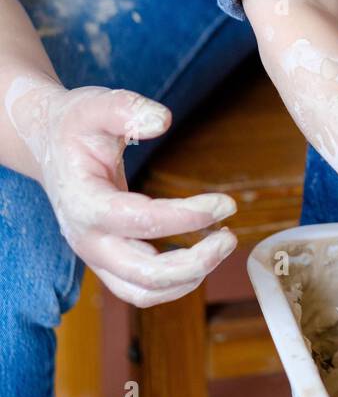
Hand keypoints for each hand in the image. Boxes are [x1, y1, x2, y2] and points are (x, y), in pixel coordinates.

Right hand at [6, 76, 237, 306]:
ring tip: (222, 244)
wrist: (48, 145)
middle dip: (193, 263)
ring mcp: (95, 256)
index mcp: (84, 203)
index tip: (226, 203)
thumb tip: (163, 121)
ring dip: (188, 277)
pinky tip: (203, 251)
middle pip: (143, 275)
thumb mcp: (95, 105)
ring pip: (143, 291)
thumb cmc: (75, 126)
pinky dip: (175, 281)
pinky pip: (141, 289)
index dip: (187, 217)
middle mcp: (87, 240)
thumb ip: (126, 110)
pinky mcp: (107, 260)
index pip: (141, 222)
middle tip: (230, 236)